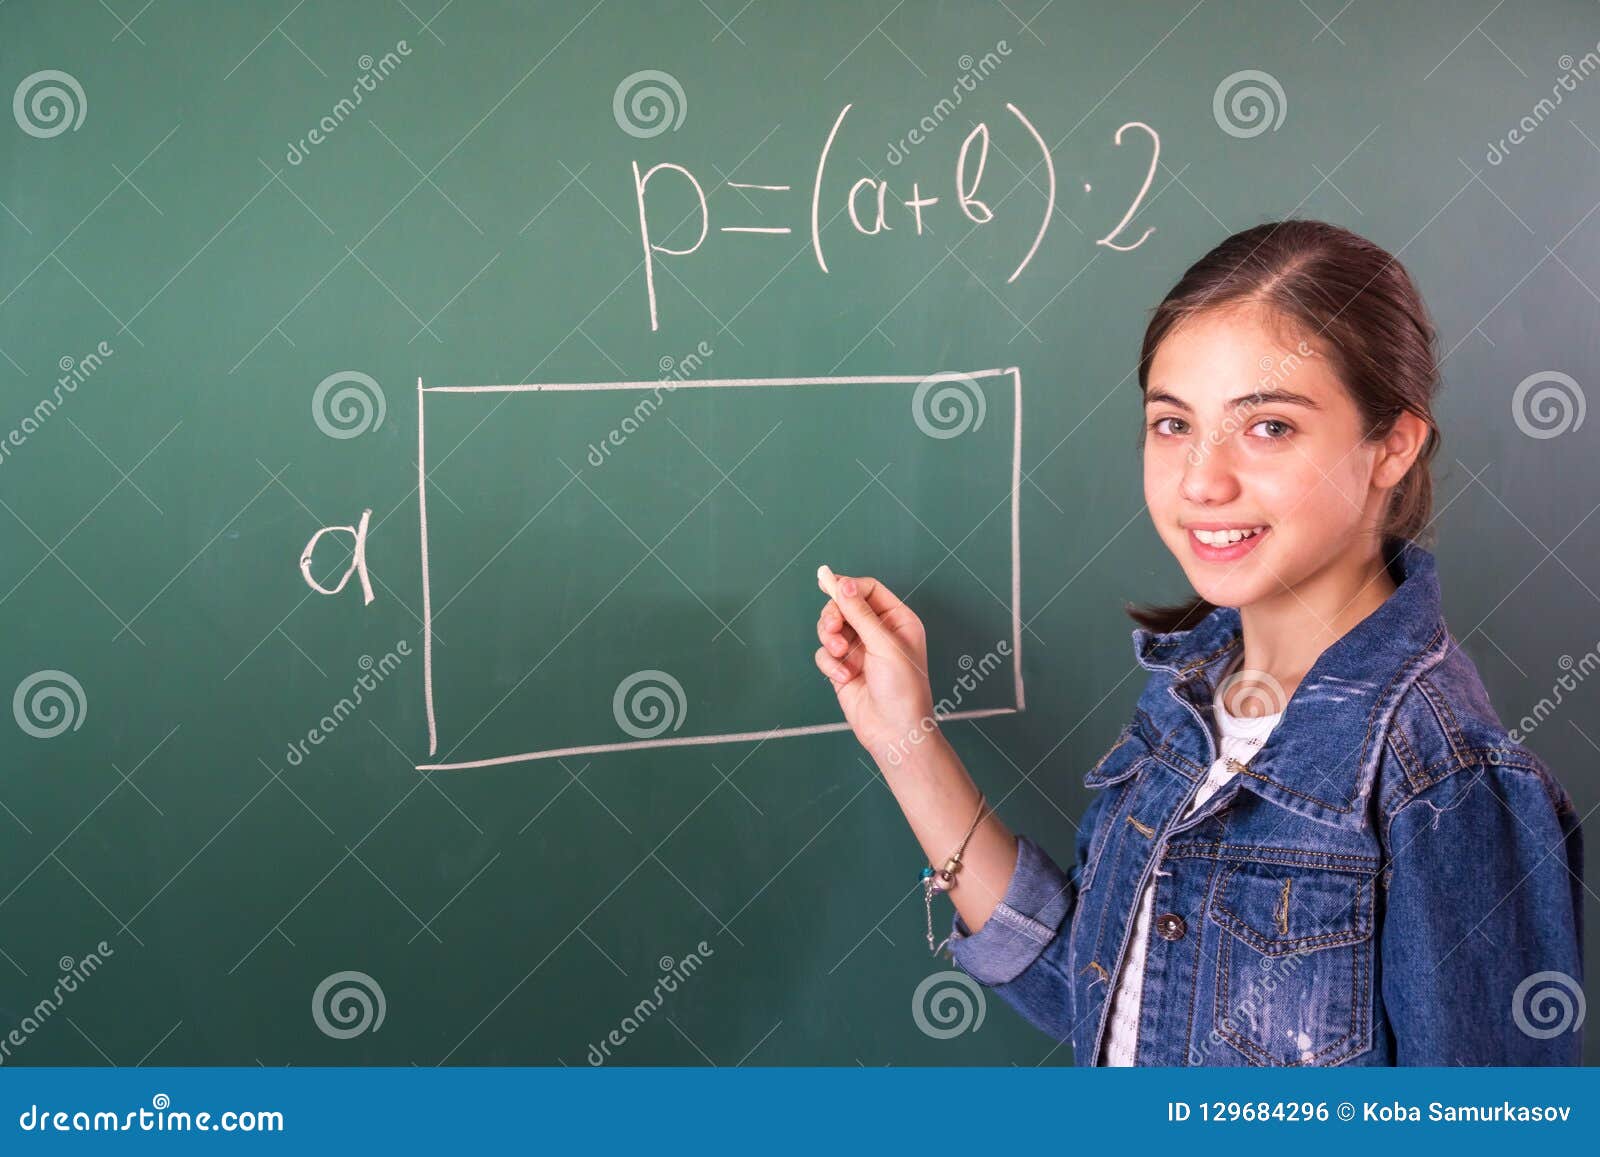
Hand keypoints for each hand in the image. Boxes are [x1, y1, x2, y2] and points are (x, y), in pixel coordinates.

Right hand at [814, 565, 937, 764]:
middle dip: (833, 616)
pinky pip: (825, 654)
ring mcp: (859, 650)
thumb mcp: (883, 644)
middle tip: (832, 628)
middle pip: (843, 606)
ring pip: (830, 629)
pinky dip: (830, 664)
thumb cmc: (903, 689)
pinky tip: (845, 678)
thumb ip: (859, 612)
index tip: (827, 585)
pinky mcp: (843, 669)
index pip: (867, 590)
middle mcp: (878, 632)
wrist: (894, 732)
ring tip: (840, 656)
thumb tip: (841, 581)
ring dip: (830, 640)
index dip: (847, 587)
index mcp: (897, 620)